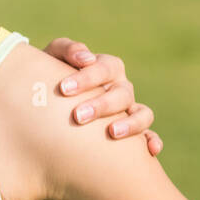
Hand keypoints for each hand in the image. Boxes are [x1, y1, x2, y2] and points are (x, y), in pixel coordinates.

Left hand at [42, 38, 162, 156]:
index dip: (87, 77)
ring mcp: (129, 109)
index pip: (105, 68)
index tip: (64, 88)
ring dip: (131, 123)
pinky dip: (152, 140)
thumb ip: (67, 49)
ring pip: (142, 113)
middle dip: (101, 105)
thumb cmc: (50, 74)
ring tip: (112, 133)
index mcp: (106, 67)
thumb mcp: (53, 56)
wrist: (47, 96)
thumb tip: (86, 57)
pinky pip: (149, 135)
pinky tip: (150, 150)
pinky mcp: (132, 129)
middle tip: (78, 116)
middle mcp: (121, 87)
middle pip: (122, 93)